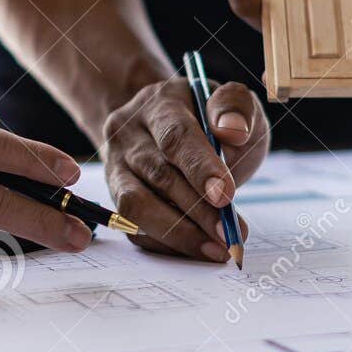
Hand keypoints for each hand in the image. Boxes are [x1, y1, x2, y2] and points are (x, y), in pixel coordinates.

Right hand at [101, 77, 267, 260]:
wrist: (167, 126)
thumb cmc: (208, 119)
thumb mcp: (232, 102)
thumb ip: (237, 107)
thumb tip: (234, 131)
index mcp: (159, 103)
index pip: (175, 136)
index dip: (200, 168)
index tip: (226, 196)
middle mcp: (128, 132)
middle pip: (158, 175)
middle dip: (197, 210)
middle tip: (230, 234)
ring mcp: (116, 166)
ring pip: (135, 205)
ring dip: (178, 232)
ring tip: (216, 248)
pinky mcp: (115, 195)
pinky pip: (133, 227)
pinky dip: (166, 243)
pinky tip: (196, 248)